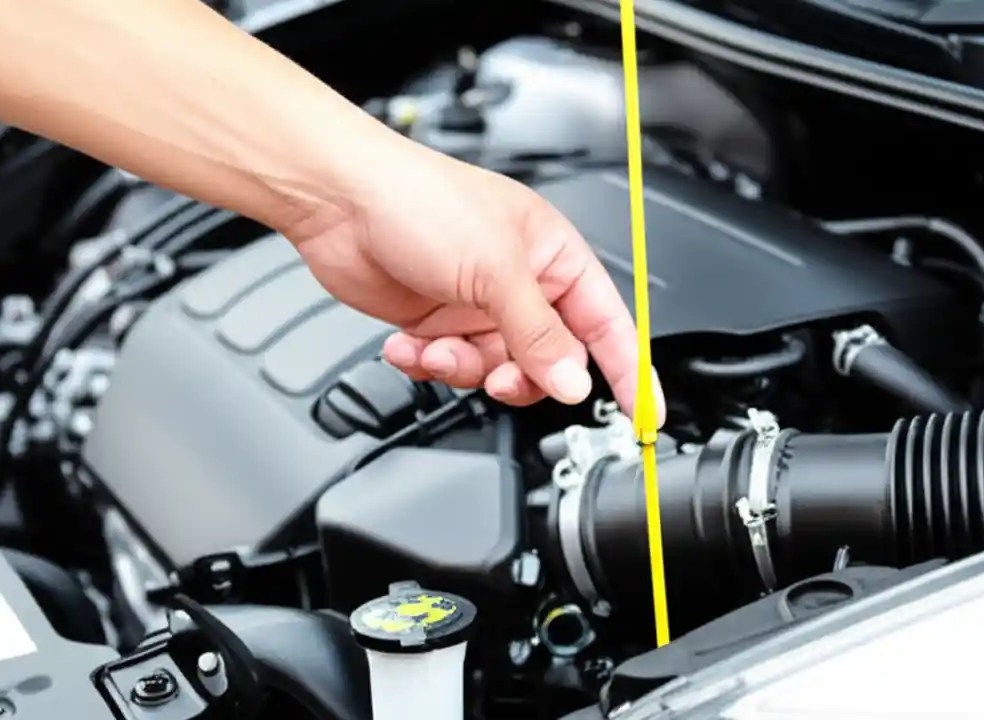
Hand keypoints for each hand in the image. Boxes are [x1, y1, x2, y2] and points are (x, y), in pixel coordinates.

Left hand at [285, 137, 663, 422]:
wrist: (339, 199)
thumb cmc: (419, 198)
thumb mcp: (495, 270)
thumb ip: (539, 335)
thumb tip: (574, 383)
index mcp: (554, 256)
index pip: (608, 325)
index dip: (629, 371)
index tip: (645, 414)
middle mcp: (521, 282)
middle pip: (550, 361)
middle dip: (522, 375)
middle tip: (502, 375)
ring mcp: (478, 305)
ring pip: (497, 371)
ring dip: (464, 369)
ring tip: (438, 348)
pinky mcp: (438, 322)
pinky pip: (451, 367)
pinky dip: (429, 363)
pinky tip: (408, 342)